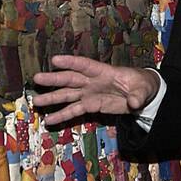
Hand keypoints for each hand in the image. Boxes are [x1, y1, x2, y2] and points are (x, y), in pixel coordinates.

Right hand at [31, 55, 158, 125]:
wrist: (143, 94)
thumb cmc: (142, 84)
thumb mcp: (143, 88)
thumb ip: (138, 95)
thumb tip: (135, 102)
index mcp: (104, 71)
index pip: (85, 65)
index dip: (70, 62)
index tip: (55, 60)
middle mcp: (92, 81)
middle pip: (70, 79)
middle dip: (54, 79)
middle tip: (37, 79)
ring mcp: (89, 93)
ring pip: (68, 94)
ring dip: (52, 98)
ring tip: (36, 102)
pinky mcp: (91, 105)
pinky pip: (74, 110)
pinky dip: (62, 115)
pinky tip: (50, 120)